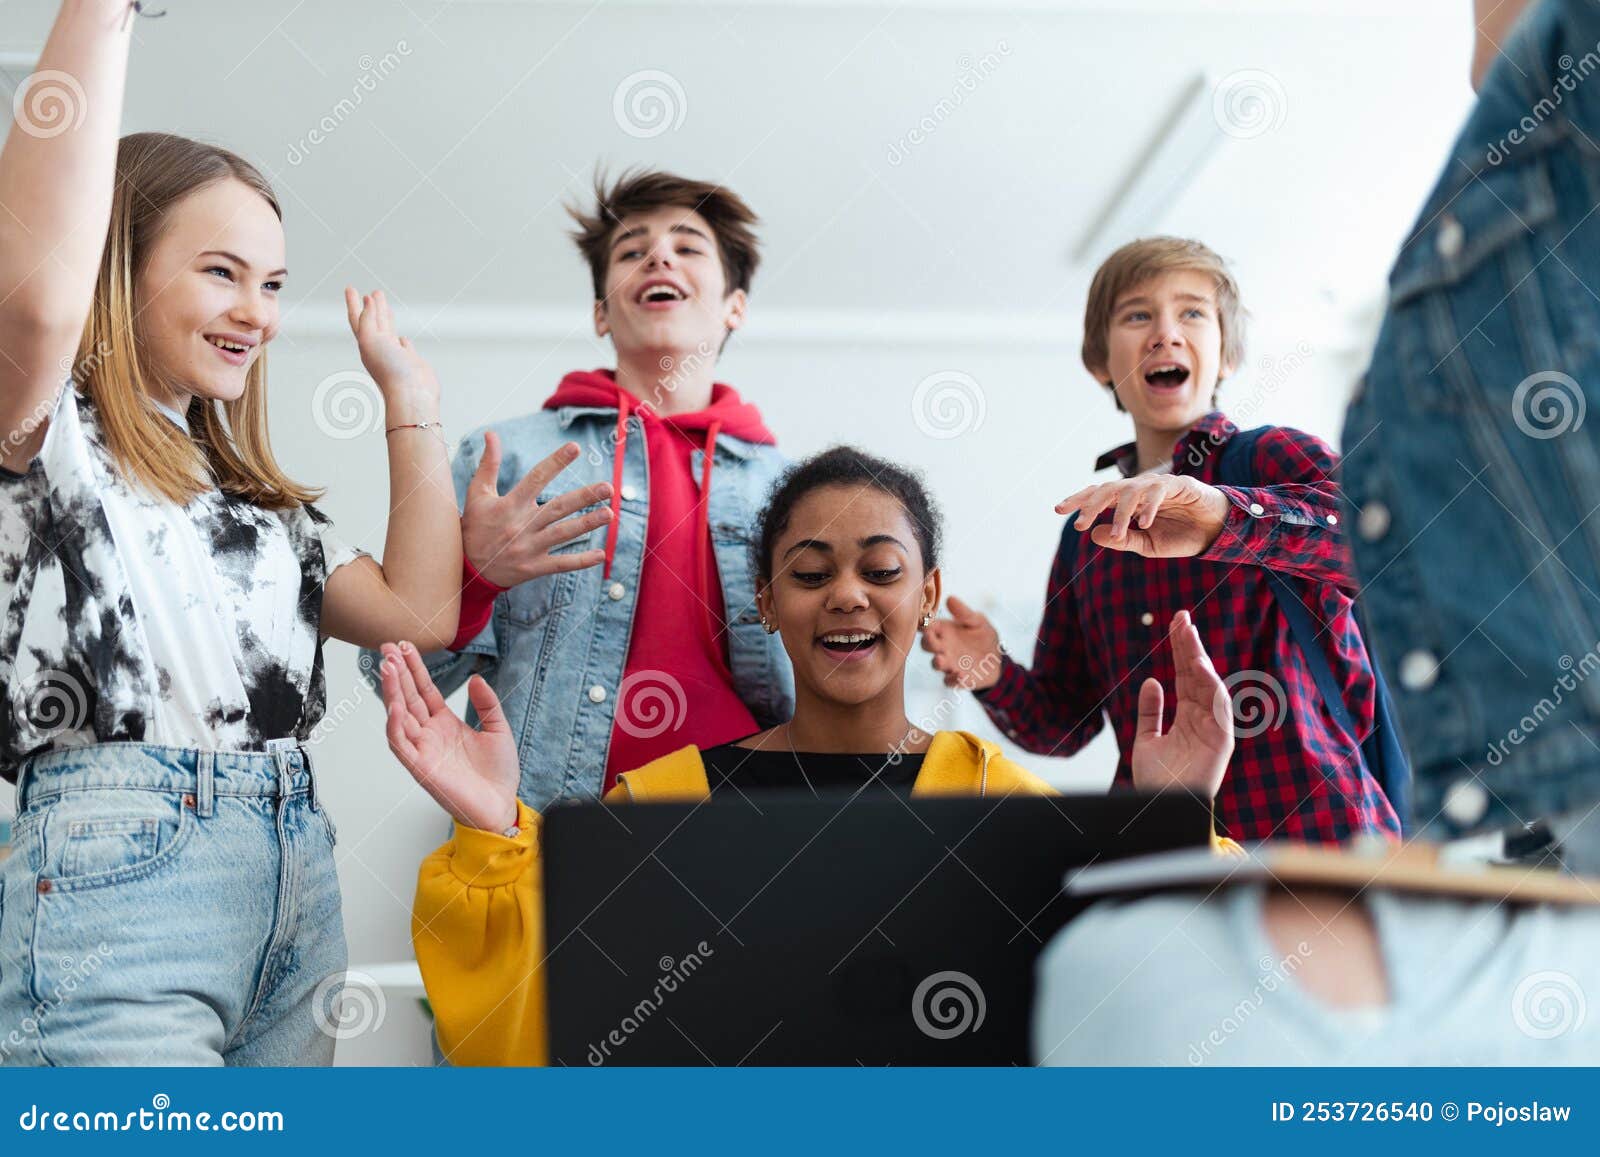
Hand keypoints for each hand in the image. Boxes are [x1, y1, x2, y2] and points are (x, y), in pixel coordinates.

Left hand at [344, 287, 439, 421]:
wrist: (412, 393)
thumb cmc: (390, 370)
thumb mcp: (371, 340)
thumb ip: (368, 319)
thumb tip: (368, 300)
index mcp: (366, 343)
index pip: (357, 318)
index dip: (353, 303)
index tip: (350, 288)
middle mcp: (379, 347)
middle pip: (373, 321)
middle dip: (372, 306)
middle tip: (373, 292)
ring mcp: (395, 354)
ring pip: (389, 330)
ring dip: (386, 317)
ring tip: (386, 305)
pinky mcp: (410, 361)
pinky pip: (404, 346)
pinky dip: (401, 340)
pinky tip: (401, 338)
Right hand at [380, 640, 519, 832]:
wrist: (501, 806)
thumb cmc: (498, 774)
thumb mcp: (498, 729)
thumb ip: (487, 703)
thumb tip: (476, 678)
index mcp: (445, 723)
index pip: (424, 690)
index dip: (414, 669)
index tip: (405, 647)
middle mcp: (429, 734)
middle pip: (408, 697)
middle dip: (397, 672)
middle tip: (388, 647)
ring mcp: (423, 749)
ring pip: (399, 716)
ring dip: (392, 692)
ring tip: (388, 667)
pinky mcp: (420, 767)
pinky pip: (401, 743)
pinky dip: (395, 724)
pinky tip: (394, 705)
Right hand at [462, 432, 612, 588]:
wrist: (466, 568)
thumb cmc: (474, 526)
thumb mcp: (477, 494)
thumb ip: (489, 464)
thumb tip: (492, 434)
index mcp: (510, 505)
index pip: (536, 478)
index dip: (555, 462)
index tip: (575, 447)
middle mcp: (521, 525)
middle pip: (557, 508)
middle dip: (584, 497)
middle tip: (608, 487)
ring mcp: (529, 547)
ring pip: (563, 534)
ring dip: (587, 524)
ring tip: (610, 513)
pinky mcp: (533, 568)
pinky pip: (560, 564)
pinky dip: (580, 561)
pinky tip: (601, 554)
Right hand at [920, 595, 1002, 689]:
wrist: (997, 660)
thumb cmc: (983, 637)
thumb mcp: (978, 621)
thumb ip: (964, 613)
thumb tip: (950, 598)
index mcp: (944, 631)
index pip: (928, 627)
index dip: (924, 626)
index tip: (927, 624)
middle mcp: (943, 647)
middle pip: (927, 645)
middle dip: (928, 643)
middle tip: (932, 639)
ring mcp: (949, 664)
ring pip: (936, 664)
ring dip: (938, 662)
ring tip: (941, 660)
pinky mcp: (957, 679)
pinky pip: (950, 681)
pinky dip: (953, 680)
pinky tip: (961, 675)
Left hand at [1055, 474, 1229, 557]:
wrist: (1216, 530)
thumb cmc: (1181, 534)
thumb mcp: (1148, 545)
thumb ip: (1122, 540)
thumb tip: (1093, 534)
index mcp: (1129, 502)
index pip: (1098, 495)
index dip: (1079, 500)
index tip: (1058, 510)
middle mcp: (1140, 489)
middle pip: (1108, 488)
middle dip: (1090, 504)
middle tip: (1079, 523)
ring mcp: (1159, 485)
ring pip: (1130, 490)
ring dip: (1121, 514)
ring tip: (1117, 534)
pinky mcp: (1180, 484)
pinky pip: (1158, 492)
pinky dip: (1149, 507)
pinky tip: (1144, 523)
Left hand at [1129, 610, 1232, 799]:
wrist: (1160, 808)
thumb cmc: (1155, 782)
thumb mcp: (1145, 740)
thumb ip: (1150, 712)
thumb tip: (1151, 682)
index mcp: (1187, 717)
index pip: (1184, 676)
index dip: (1180, 650)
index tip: (1175, 624)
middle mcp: (1202, 719)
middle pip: (1196, 675)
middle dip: (1190, 646)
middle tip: (1181, 618)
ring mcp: (1213, 729)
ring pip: (1208, 686)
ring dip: (1199, 659)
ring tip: (1188, 635)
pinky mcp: (1222, 741)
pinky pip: (1219, 708)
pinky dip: (1211, 686)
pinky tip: (1199, 666)